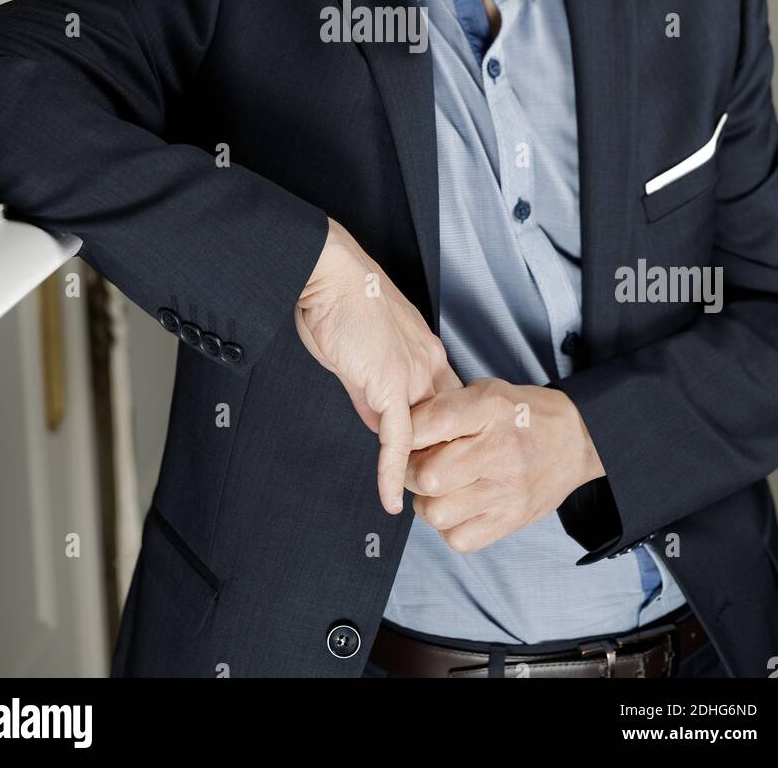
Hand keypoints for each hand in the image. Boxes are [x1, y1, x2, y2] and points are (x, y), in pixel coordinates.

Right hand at [296, 219, 462, 514]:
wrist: (331, 272)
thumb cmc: (338, 299)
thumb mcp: (361, 348)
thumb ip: (372, 386)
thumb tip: (375, 418)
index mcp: (425, 350)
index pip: (446, 403)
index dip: (442, 433)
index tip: (436, 459)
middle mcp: (428, 363)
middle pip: (446, 423)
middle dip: (441, 458)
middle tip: (433, 493)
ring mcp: (413, 375)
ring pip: (428, 437)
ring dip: (421, 472)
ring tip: (417, 504)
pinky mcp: (390, 386)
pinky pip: (396, 441)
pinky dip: (393, 473)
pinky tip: (392, 499)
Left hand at [403, 378, 605, 551]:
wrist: (576, 439)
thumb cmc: (521, 414)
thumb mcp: (487, 391)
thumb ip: (445, 406)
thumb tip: (401, 432)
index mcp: (490, 409)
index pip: (429, 425)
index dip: (405, 433)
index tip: (407, 436)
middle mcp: (500, 450)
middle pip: (427, 476)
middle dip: (410, 472)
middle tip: (419, 464)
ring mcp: (507, 491)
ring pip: (436, 513)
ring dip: (426, 502)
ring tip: (438, 488)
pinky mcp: (512, 520)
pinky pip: (459, 539)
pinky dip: (449, 527)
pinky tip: (458, 507)